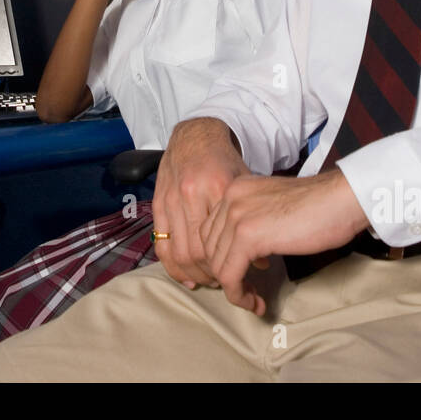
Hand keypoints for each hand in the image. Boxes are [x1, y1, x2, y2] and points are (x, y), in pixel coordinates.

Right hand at [152, 119, 248, 288]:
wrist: (195, 136)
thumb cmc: (224, 161)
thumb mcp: (244, 183)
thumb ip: (251, 220)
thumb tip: (261, 263)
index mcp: (218, 188)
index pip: (223, 241)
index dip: (231, 266)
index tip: (241, 276)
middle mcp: (192, 194)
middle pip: (198, 252)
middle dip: (212, 275)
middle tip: (225, 283)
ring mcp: (172, 200)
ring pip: (179, 252)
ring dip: (193, 274)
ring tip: (208, 280)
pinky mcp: (159, 204)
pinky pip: (161, 243)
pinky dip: (172, 266)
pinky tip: (185, 276)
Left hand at [200, 172, 366, 315]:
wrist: (342, 199)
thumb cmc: (320, 206)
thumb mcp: (274, 207)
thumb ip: (254, 222)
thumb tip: (245, 254)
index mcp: (236, 189)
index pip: (210, 230)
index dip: (222, 258)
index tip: (241, 275)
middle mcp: (230, 198)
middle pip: (209, 248)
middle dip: (224, 274)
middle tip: (246, 291)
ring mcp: (237, 216)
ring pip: (217, 265)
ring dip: (233, 289)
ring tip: (253, 300)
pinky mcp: (248, 236)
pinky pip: (230, 275)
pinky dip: (239, 295)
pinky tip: (255, 303)